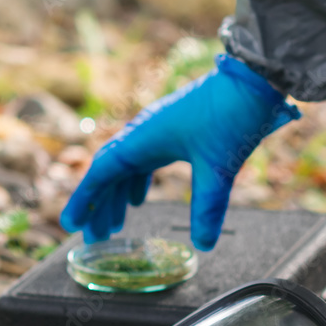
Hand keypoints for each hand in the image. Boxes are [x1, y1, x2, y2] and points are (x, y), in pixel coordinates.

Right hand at [60, 54, 299, 250]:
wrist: (254, 79)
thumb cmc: (232, 116)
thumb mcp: (218, 168)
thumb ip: (207, 208)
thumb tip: (203, 245)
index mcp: (142, 139)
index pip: (101, 172)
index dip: (84, 200)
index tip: (71, 224)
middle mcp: (143, 133)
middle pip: (109, 172)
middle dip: (99, 205)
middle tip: (93, 238)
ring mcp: (158, 130)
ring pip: (126, 167)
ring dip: (117, 196)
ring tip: (113, 226)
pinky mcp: (174, 130)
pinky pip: (144, 160)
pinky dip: (137, 182)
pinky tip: (139, 198)